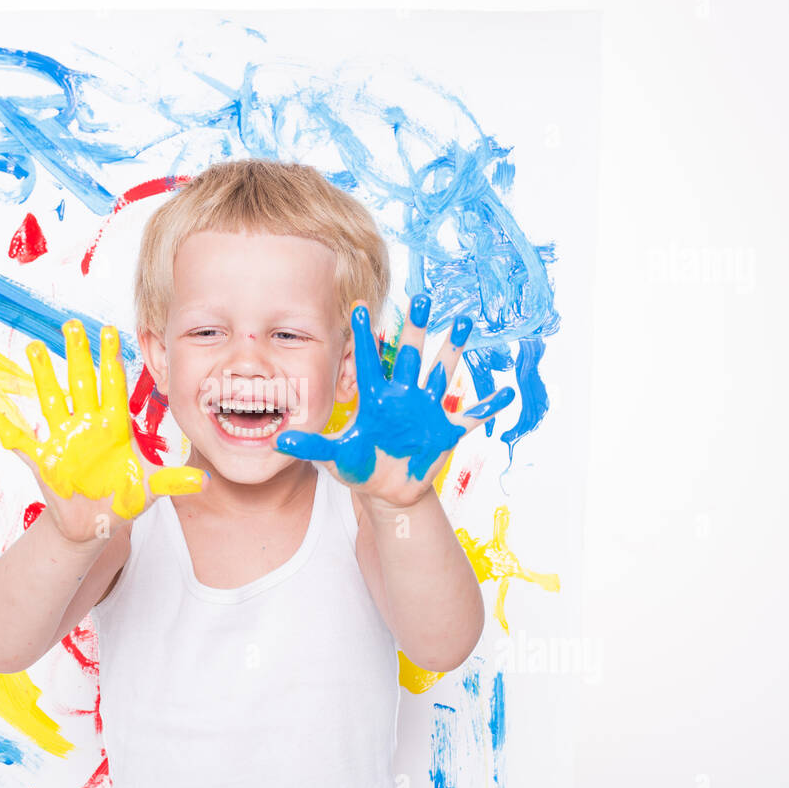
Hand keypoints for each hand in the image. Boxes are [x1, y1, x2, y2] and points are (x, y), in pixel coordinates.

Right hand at [0, 319, 206, 540]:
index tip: (110, 330)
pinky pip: (21, 442)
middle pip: (81, 383)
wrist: (95, 527)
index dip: (110, 359)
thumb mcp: (149, 491)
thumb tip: (203, 482)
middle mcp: (87, 426)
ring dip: (43, 376)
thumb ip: (172, 482)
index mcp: (114, 427)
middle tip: (71, 324)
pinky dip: (4, 429)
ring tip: (35, 349)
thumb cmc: (123, 501)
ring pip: (52, 400)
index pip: (112, 386)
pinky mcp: (44, 460)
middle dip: (77, 355)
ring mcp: (64, 440)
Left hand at [274, 295, 514, 509]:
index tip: (359, 305)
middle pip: (409, 356)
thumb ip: (312, 445)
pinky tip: (507, 394)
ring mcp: (427, 410)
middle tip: (420, 296)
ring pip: (441, 372)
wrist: (388, 490)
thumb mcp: (335, 457)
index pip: (368, 361)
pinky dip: (489, 408)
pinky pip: (471, 417)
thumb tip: (281, 441)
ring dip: (453, 349)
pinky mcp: (446, 431)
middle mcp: (403, 396)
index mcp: (376, 399)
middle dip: (415, 328)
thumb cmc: (360, 467)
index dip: (364, 336)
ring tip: (463, 322)